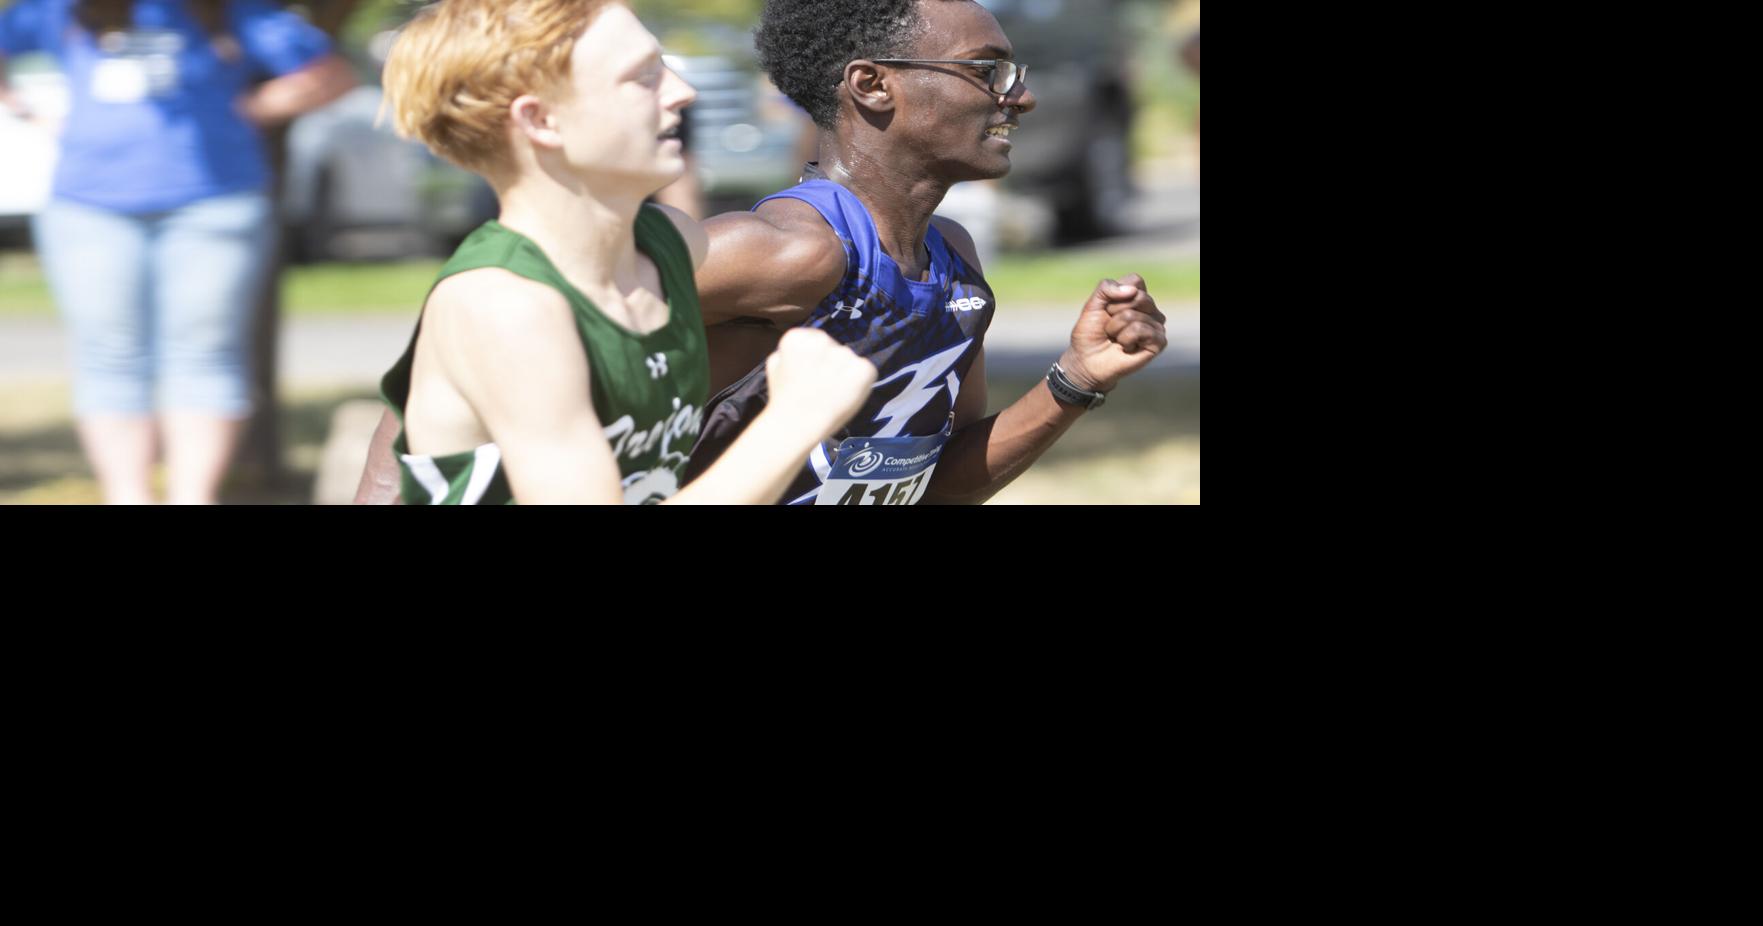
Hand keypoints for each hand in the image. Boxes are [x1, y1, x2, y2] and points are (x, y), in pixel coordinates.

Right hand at [765, 328, 876, 435]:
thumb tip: (809, 344)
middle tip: (821, 389)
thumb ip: (793, 350)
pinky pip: (866, 372)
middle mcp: (822, 339)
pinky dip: (861, 385)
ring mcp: (844, 354)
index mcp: (798, 336)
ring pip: (850, 361)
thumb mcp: (776, 365)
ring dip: (846, 375)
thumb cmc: (783, 400)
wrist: (795, 426)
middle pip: (834, 350)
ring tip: (830, 396)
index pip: (815, 340)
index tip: (807, 377)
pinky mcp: (862, 369)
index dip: (814, 361)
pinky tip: (844, 397)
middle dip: (832, 366)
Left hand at [1060, 274, 1168, 392]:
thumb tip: (1132, 290)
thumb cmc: (1090, 333)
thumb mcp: (1092, 304)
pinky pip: (1141, 330)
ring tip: (1115, 338)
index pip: (1136, 281)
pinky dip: (1125, 339)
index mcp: (1136, 296)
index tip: (1106, 309)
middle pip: (1138, 296)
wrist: (1087, 361)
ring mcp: (1156, 325)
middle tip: (1110, 326)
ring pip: (1135, 316)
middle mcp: (1150, 309)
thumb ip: (1106, 288)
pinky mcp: (1159, 342)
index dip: (1116, 295)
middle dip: (1115, 312)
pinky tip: (1126, 347)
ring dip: (1116, 328)